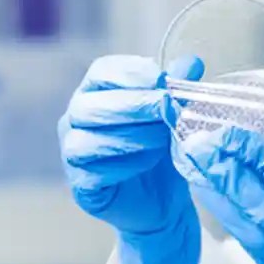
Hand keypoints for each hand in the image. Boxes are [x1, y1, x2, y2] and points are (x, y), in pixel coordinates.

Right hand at [59, 55, 204, 263]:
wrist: (163, 199)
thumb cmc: (162, 147)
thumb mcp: (175, 114)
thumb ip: (178, 88)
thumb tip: (191, 63)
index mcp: (96, 90)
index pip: (102, 71)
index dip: (130, 72)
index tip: (161, 78)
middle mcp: (76, 116)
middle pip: (90, 104)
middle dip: (133, 104)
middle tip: (166, 108)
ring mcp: (72, 150)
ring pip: (87, 139)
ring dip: (131, 136)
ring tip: (163, 138)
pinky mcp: (79, 184)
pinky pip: (92, 172)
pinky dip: (123, 165)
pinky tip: (149, 161)